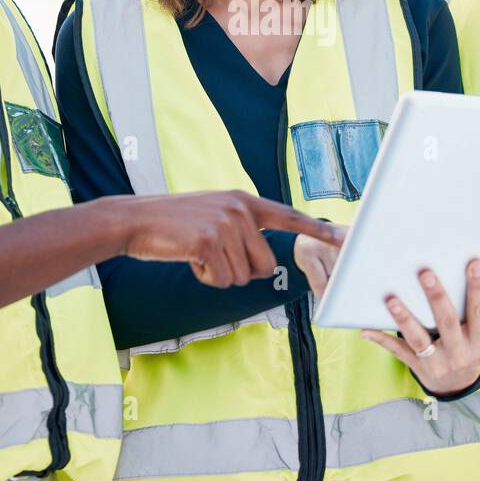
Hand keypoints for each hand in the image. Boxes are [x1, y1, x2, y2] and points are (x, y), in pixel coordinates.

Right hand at [117, 190, 342, 288]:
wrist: (134, 220)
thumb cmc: (173, 224)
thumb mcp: (213, 214)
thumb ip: (240, 227)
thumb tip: (261, 263)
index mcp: (243, 201)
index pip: (288, 216)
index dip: (317, 230)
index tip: (345, 237)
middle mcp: (239, 210)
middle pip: (265, 264)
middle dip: (241, 270)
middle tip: (212, 256)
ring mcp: (225, 224)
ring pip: (243, 275)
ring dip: (219, 274)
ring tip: (196, 253)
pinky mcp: (208, 242)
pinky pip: (222, 279)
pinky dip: (205, 278)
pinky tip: (189, 258)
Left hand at [361, 259, 479, 396]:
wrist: (457, 388)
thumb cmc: (468, 349)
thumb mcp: (479, 336)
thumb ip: (471, 311)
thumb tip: (459, 270)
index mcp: (479, 342)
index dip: (478, 288)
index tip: (474, 263)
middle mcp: (459, 354)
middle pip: (447, 322)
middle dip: (436, 297)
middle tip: (426, 274)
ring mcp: (437, 363)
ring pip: (419, 339)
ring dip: (404, 319)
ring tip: (392, 300)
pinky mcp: (417, 367)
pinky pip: (397, 351)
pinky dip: (381, 339)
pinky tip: (366, 328)